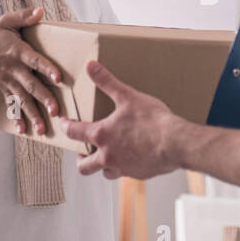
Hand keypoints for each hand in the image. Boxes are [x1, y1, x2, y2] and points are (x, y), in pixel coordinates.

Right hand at [0, 6, 62, 135]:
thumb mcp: (4, 22)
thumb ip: (22, 16)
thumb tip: (40, 11)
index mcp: (17, 52)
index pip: (34, 60)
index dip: (46, 68)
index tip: (59, 78)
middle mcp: (14, 70)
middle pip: (31, 86)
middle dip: (44, 99)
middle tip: (56, 111)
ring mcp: (9, 82)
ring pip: (23, 100)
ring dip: (34, 114)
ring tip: (44, 129)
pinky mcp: (6, 90)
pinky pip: (12, 106)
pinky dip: (17, 118)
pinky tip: (24, 130)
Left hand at [61, 60, 183, 179]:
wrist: (176, 143)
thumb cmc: (152, 120)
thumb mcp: (128, 96)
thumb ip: (107, 82)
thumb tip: (91, 66)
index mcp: (102, 135)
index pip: (75, 133)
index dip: (66, 126)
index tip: (63, 123)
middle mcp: (108, 156)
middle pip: (84, 166)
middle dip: (80, 160)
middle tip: (83, 153)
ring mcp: (123, 168)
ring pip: (105, 173)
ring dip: (103, 166)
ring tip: (108, 156)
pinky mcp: (139, 174)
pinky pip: (126, 174)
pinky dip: (126, 167)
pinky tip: (134, 158)